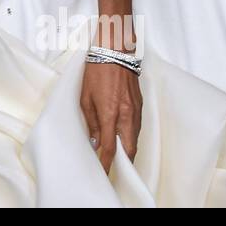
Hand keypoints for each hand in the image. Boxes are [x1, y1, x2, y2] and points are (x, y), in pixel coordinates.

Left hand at [81, 59, 141, 174]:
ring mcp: (136, 111)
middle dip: (122, 162)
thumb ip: (92, 121)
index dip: (106, 163)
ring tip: (117, 155)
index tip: (102, 172)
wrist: (115, 52)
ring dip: (127, 149)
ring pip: (135, 139)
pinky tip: (122, 137)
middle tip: (113, 167)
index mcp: (110, 114)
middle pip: (129, 149)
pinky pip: (137, 127)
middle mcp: (126, 115)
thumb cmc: (96, 72)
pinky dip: (130, 136)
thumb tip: (96, 141)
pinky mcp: (140, 105)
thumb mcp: (86, 97)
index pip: (109, 147)